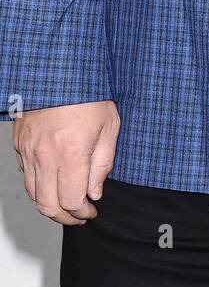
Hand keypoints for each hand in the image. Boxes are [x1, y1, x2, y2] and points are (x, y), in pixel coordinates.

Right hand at [12, 101, 119, 224]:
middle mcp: (45, 156)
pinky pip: (26, 175)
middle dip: (65, 218)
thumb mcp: (110, 126)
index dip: (82, 213)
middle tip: (79, 216)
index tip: (91, 212)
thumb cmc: (90, 93)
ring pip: (33, 193)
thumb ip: (102, 164)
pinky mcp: (19, 144)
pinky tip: (54, 182)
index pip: (71, 201)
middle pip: (48, 205)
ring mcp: (28, 150)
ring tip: (67, 203)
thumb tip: (94, 192)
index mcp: (70, 153)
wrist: (62, 69)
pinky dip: (38, 185)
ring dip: (50, 204)